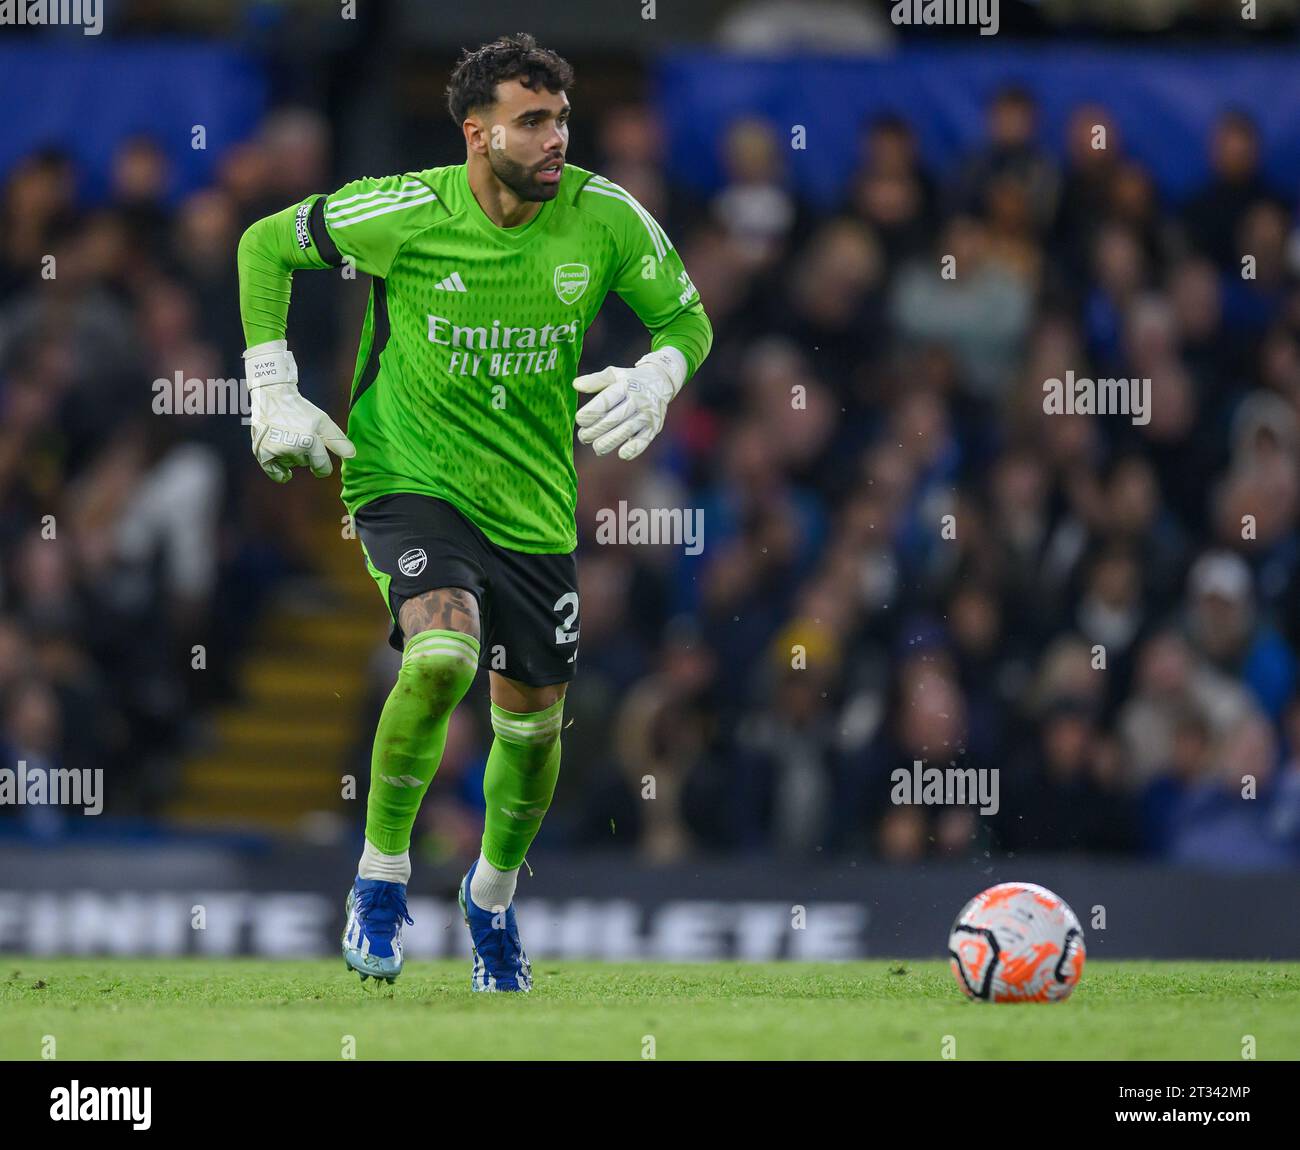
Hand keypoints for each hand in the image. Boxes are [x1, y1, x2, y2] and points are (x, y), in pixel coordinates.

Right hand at [243, 340, 354, 482]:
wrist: (272, 397)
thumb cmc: (300, 410)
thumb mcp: (323, 421)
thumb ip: (338, 440)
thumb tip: (352, 456)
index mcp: (310, 440)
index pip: (322, 467)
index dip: (323, 468)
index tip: (322, 466)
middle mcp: (292, 447)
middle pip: (305, 464)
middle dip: (306, 455)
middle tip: (299, 438)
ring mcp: (276, 450)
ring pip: (291, 464)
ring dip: (292, 457)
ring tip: (287, 438)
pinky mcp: (262, 452)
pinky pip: (275, 473)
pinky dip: (280, 474)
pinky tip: (286, 473)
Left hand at [573, 348, 686, 460]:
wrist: (662, 382)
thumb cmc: (631, 380)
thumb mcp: (614, 375)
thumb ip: (595, 380)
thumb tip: (576, 385)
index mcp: (625, 385)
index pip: (606, 400)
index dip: (591, 412)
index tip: (580, 419)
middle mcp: (638, 400)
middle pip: (614, 419)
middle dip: (595, 430)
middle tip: (583, 437)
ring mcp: (647, 415)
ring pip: (626, 431)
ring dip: (609, 442)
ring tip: (597, 448)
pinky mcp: (654, 427)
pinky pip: (644, 440)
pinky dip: (633, 449)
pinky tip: (622, 454)